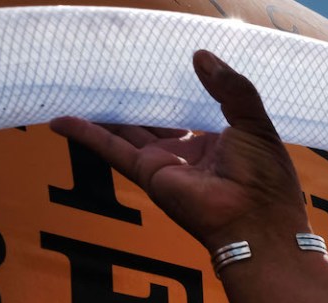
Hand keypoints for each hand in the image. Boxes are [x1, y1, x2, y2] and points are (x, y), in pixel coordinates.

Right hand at [49, 51, 307, 248]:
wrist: (256, 222)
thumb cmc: (265, 179)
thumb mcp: (254, 123)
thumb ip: (230, 88)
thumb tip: (200, 55)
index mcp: (218, 143)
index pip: (189, 111)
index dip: (174, 91)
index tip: (157, 68)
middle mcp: (189, 154)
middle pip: (154, 121)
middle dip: (134, 100)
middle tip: (110, 73)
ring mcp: (166, 164)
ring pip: (127, 131)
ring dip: (104, 112)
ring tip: (79, 87)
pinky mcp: (149, 174)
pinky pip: (112, 149)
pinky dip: (86, 134)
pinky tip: (62, 119)